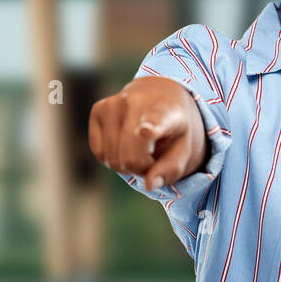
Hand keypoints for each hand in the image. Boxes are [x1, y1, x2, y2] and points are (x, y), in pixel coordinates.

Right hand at [88, 76, 205, 190]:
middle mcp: (138, 102)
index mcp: (167, 111)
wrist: (158, 96)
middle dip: (141, 168)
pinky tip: (123, 145)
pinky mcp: (98, 109)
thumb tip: (149, 185)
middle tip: (152, 158)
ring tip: (139, 149)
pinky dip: (111, 158)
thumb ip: (170, 170)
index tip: (146, 131)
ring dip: (126, 165)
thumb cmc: (172, 130)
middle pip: (130, 157)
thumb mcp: (182, 150)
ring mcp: (115, 103)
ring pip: (112, 158)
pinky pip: (99, 152)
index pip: (157, 122)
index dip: (150, 129)